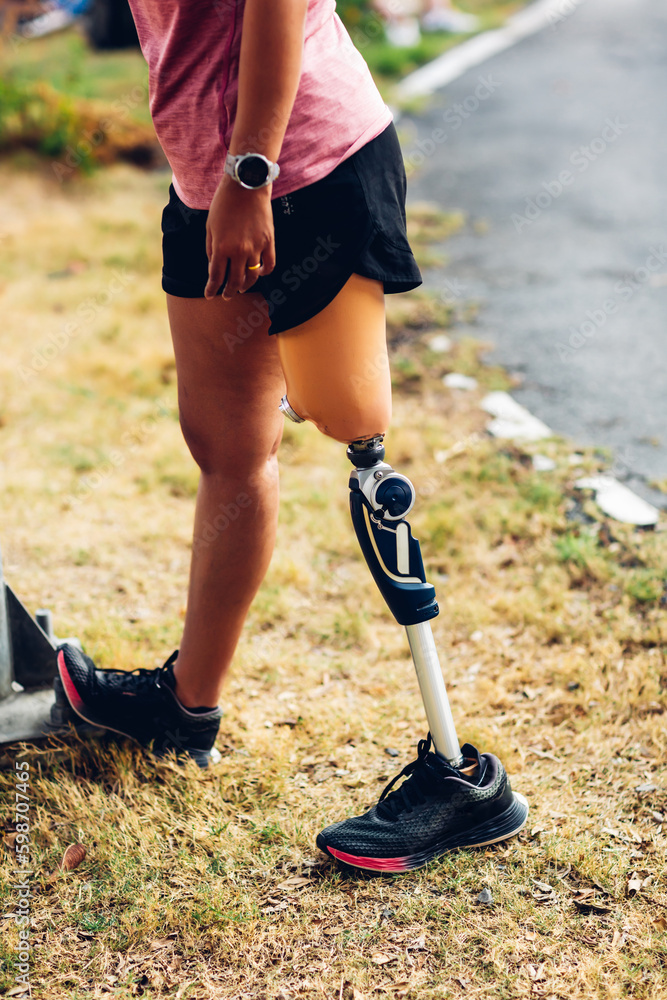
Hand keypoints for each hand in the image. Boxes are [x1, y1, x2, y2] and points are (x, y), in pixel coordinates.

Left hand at [204, 174, 275, 299]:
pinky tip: (259, 273)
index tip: (209, 295)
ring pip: (252, 276)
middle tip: (226, 295)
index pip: (216, 276)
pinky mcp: (269, 242)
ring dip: (245, 285)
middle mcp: (239, 251)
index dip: (211, 289)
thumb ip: (211, 248)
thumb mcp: (210, 226)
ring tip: (241, 288)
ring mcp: (256, 248)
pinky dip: (265, 272)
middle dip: (228, 291)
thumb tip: (214, 266)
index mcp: (221, 247)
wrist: (246, 186)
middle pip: (234, 281)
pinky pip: (269, 264)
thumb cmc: (224, 203)